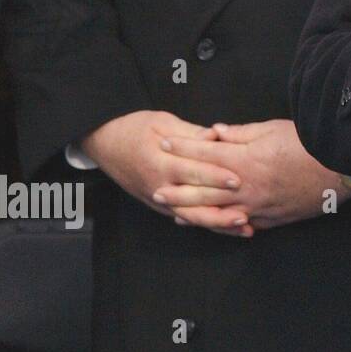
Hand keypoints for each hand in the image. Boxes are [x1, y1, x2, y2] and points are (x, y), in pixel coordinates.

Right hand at [81, 110, 248, 228]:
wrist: (103, 142)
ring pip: (191, 217)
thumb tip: (215, 136)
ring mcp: (158, 199)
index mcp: (159, 162)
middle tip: (247, 214)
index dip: (215, 177)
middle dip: (221, 211)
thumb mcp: (162, 122)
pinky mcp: (160, 205)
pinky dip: (206, 224)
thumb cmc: (133, 129)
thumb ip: (190, 133)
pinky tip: (226, 228)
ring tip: (243, 229)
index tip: (237, 180)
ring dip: (218, 224)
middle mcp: (158, 186)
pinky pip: (185, 218)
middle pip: (193, 203)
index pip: (191, 172)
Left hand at [154, 119, 344, 232]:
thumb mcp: (272, 129)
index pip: (203, 153)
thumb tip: (217, 133)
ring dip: (192, 211)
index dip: (181, 147)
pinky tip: (211, 223)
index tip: (164, 143)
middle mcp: (245, 187)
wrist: (339, 168)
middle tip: (156, 188)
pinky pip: (240, 224)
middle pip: (201, 188)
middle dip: (176, 187)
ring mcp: (256, 206)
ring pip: (216, 212)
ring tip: (175, 211)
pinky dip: (222, 224)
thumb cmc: (309, 144)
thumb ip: (241, 132)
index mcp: (243, 160)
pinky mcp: (270, 218)